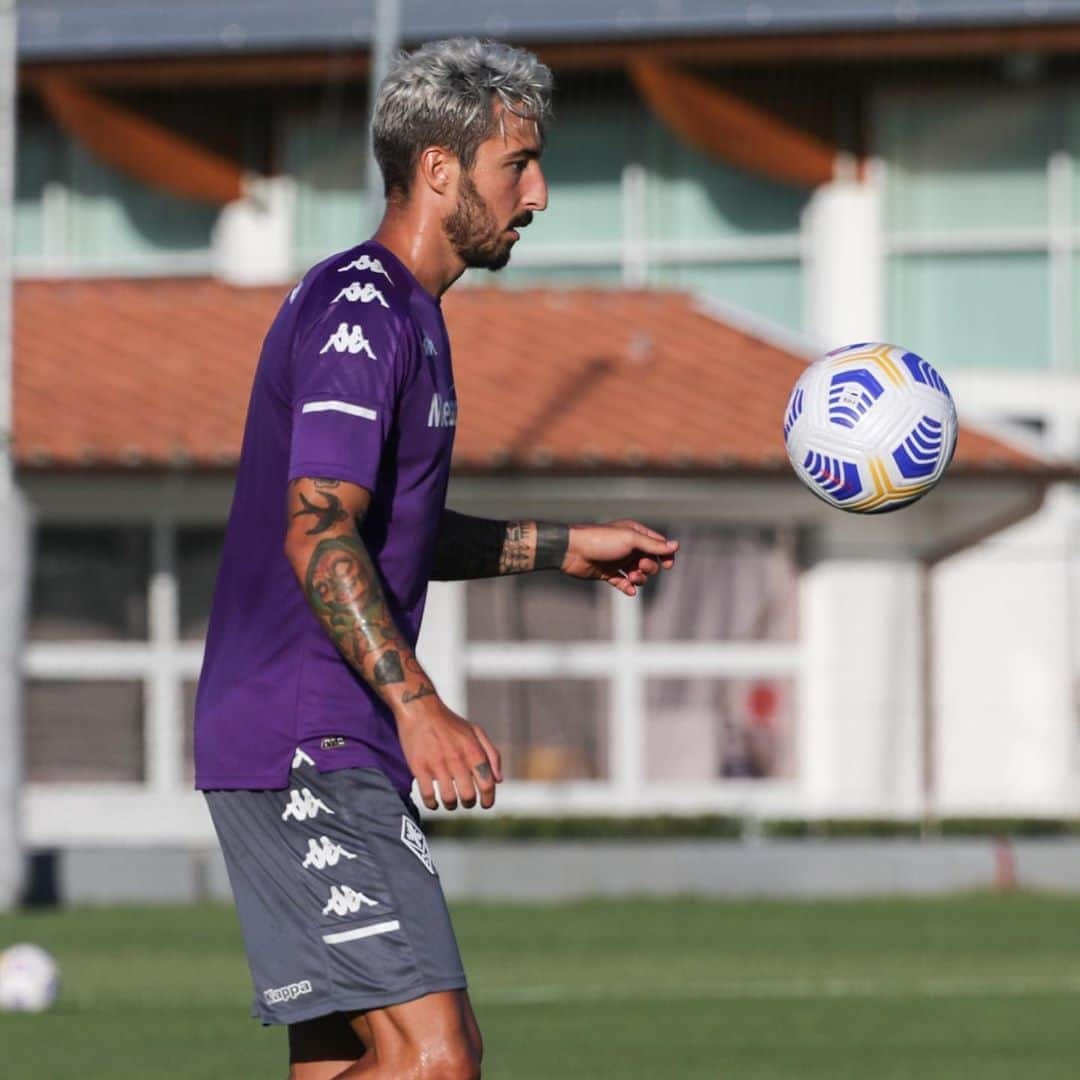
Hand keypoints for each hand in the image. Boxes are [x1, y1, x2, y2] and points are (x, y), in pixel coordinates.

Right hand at [396, 697, 502, 810]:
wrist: (421, 709)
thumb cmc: (450, 722)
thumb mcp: (476, 732)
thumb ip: (492, 755)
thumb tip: (498, 780)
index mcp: (473, 751)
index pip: (487, 784)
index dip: (488, 799)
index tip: (485, 804)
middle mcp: (458, 759)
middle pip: (468, 796)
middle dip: (469, 803)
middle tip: (466, 802)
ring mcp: (438, 764)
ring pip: (449, 799)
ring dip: (451, 805)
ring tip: (450, 803)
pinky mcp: (419, 767)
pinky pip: (428, 795)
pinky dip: (432, 804)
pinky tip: (433, 802)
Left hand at [561, 520, 677, 595]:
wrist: (573, 551)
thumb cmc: (602, 540)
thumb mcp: (631, 540)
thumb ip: (653, 545)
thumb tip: (676, 546)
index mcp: (635, 534)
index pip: (659, 545)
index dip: (665, 555)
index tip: (667, 565)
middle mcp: (629, 547)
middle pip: (651, 561)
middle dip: (649, 568)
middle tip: (638, 567)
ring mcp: (619, 561)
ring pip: (639, 575)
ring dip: (639, 579)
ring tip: (630, 578)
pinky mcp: (608, 574)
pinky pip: (624, 584)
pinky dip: (628, 588)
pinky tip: (628, 591)